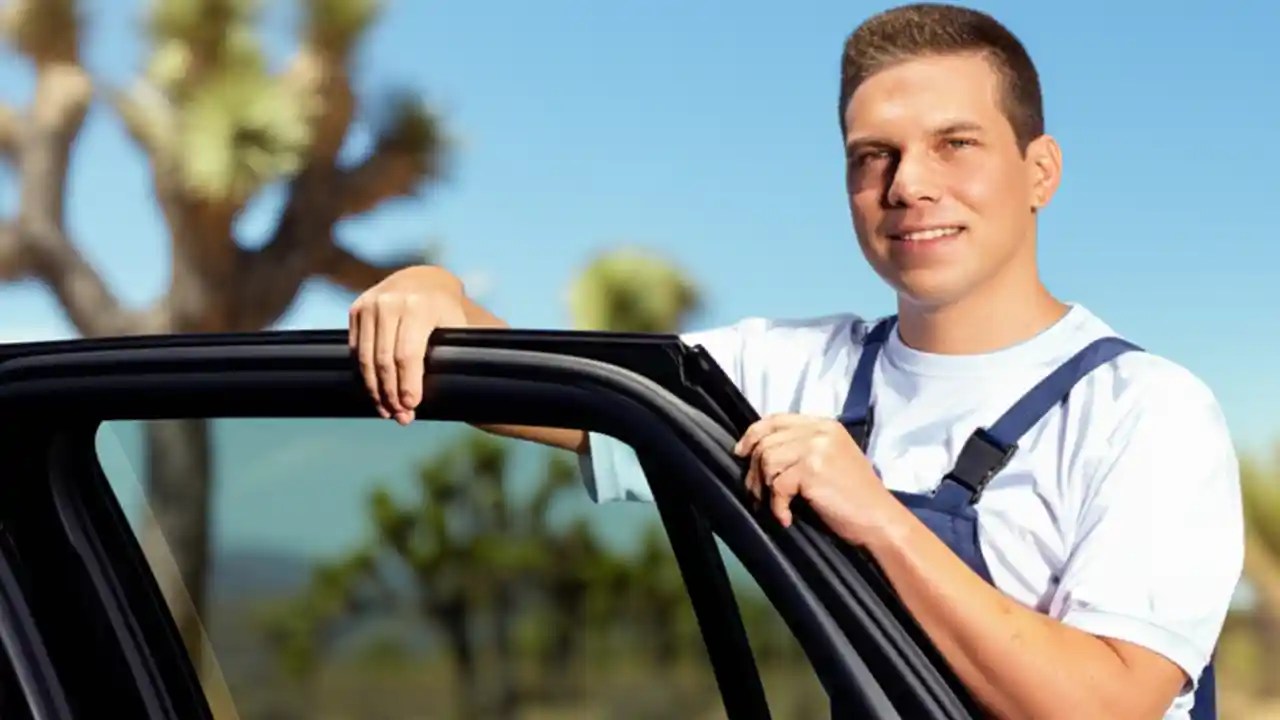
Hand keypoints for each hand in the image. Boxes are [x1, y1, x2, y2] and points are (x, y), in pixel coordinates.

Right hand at [348, 265, 468, 424]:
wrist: (421, 280)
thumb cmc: (444, 310)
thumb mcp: (455, 324)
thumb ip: (454, 352)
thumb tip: (464, 392)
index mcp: (419, 306)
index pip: (407, 353)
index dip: (407, 383)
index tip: (411, 406)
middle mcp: (391, 302)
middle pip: (384, 360)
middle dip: (391, 393)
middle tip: (400, 416)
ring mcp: (370, 304)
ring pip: (366, 358)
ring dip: (375, 390)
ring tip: (387, 411)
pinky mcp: (356, 309)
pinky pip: (356, 350)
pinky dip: (363, 374)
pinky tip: (374, 392)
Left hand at [734, 414, 899, 544]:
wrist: (879, 519)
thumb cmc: (853, 497)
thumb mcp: (830, 460)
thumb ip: (800, 448)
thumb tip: (757, 452)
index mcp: (824, 424)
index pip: (776, 419)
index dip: (753, 434)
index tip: (741, 453)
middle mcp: (820, 431)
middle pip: (766, 441)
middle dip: (754, 471)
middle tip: (756, 494)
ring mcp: (817, 448)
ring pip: (767, 460)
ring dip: (764, 489)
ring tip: (774, 506)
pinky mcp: (812, 470)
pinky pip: (777, 485)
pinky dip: (777, 506)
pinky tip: (787, 518)